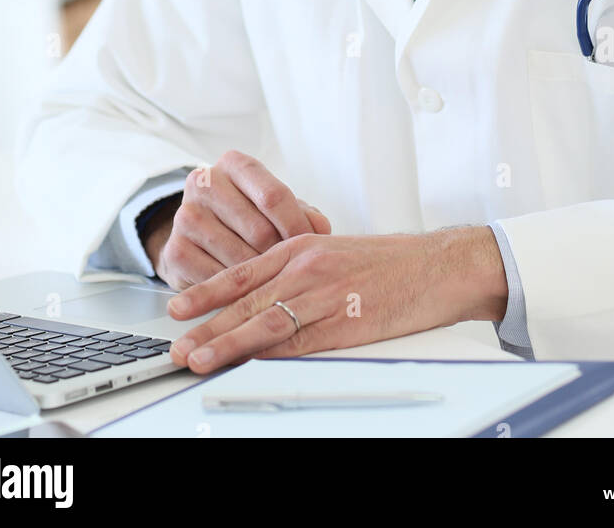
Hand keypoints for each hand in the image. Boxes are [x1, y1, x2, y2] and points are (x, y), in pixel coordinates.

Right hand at [146, 151, 331, 290]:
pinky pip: (216, 280)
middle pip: (258, 229)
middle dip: (281, 255)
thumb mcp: (276, 207)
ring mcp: (185, 216)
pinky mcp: (175, 250)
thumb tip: (321, 230)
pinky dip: (237, 291)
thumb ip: (302, 214)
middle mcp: (204, 183)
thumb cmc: (248, 216)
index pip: (273, 196)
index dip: (297, 226)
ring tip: (274, 281)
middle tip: (294, 270)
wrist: (200, 233)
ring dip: (261, 276)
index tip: (312, 247)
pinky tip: (247, 290)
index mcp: (234, 164)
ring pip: (238, 258)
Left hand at [167, 226, 507, 372]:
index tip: (177, 308)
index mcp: (302, 246)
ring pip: (265, 320)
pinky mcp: (345, 321)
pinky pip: (299, 341)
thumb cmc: (390, 261)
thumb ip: (300, 270)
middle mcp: (307, 266)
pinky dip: (269, 356)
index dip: (206, 291)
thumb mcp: (336, 251)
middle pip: (245, 299)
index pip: (243, 271)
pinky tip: (248, 366)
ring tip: (198, 359)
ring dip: (226, 342)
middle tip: (177, 345)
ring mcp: (324, 293)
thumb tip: (266, 295)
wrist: (436, 264)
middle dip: (206, 324)